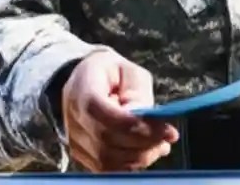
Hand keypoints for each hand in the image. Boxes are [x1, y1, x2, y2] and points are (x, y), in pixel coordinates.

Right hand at [61, 50, 178, 171]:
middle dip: (144, 143)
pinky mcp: (80, 154)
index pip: (104, 114)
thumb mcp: (128, 71)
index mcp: (83, 88)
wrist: (81, 82)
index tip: (166, 129)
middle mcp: (73, 116)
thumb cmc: (108, 74)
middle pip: (107, 141)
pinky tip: (144, 152)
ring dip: (140, 157)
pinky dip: (130, 164)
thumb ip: (138, 92)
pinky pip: (107, 169)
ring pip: (108, 160)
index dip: (137, 126)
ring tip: (159, 144)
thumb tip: (146, 119)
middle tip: (166, 138)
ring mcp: (74, 138)